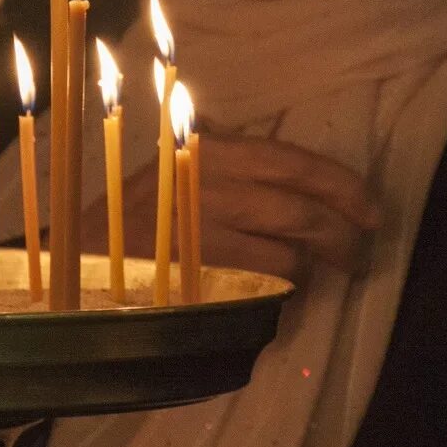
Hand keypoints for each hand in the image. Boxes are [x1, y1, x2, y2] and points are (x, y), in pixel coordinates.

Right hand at [89, 135, 380, 285]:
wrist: (75, 265)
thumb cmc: (126, 218)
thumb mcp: (167, 169)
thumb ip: (216, 156)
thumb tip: (286, 163)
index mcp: (201, 153)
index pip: (287, 160)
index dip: (339, 184)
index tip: (371, 208)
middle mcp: (202, 190)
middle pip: (296, 210)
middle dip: (340, 233)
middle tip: (359, 251)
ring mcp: (197, 240)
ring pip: (284, 255)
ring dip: (312, 268)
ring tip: (322, 273)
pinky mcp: (196, 284)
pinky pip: (261, 289)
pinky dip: (282, 292)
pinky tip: (285, 293)